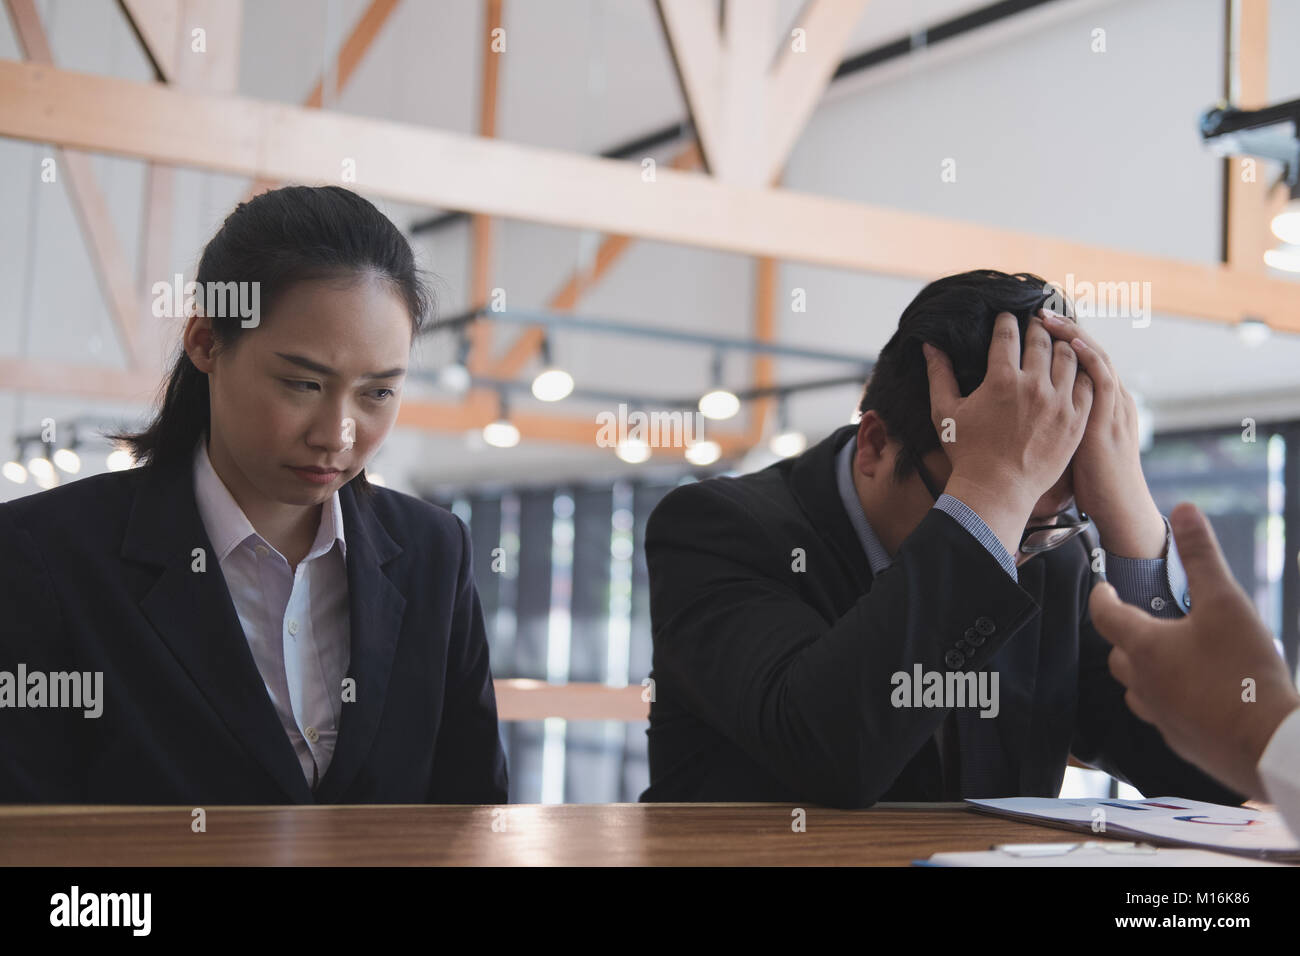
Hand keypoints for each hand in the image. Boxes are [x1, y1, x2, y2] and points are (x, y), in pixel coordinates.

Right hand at [924, 312, 1092, 556]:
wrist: (996, 490)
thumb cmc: (966, 452)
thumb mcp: (945, 411)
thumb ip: (939, 374)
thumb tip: (929, 345)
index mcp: (1000, 380)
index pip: (1008, 334)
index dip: (1006, 320)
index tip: (1007, 316)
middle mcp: (1034, 386)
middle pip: (1042, 340)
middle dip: (1038, 326)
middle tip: (1036, 321)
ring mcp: (1059, 403)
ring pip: (1069, 357)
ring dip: (1062, 344)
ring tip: (1057, 341)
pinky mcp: (1076, 420)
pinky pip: (1087, 384)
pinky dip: (1082, 371)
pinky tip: (1076, 368)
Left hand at [1039, 307, 1164, 557]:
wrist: (1116, 502)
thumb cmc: (1091, 476)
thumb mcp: (1075, 438)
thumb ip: (1061, 415)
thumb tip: (1031, 401)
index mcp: (1096, 398)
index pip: (1078, 357)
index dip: (1059, 336)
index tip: (1036, 320)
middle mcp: (1106, 394)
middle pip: (1084, 349)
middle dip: (1061, 326)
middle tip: (1036, 306)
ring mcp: (1110, 403)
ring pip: (1093, 355)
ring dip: (1071, 332)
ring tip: (1047, 314)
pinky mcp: (1109, 416)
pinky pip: (1100, 377)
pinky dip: (1088, 356)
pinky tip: (1072, 341)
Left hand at [1090, 502, 1299, 798]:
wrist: (1270, 745)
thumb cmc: (1244, 671)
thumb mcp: (1226, 602)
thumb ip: (1201, 555)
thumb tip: (1184, 509)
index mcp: (1144, 647)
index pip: (1105, 615)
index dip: (1101, 597)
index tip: (1103, 587)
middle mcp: (1142, 683)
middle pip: (1119, 653)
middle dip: (1125, 633)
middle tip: (1143, 619)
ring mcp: (1159, 716)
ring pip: (1137, 687)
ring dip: (1145, 669)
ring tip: (1170, 655)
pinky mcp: (1180, 740)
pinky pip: (1162, 714)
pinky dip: (1169, 697)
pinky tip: (1195, 692)